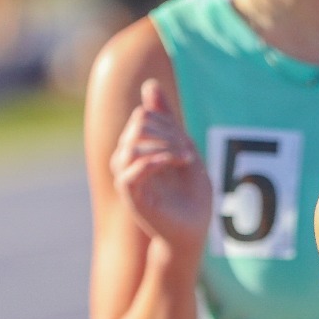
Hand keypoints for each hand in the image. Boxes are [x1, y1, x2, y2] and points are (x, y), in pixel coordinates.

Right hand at [111, 80, 212, 255]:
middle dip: (168, 132)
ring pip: (132, 144)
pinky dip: (155, 160)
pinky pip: (130, 169)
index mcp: (140, 149)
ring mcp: (126, 177)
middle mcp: (127, 161)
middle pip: (138, 126)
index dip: (168, 121)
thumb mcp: (186, 151)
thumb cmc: (192, 197)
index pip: (143, 116)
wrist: (193, 233)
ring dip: (164, 145)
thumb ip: (168, 121)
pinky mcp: (130, 195)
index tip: (188, 142)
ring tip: (186, 158)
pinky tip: (176, 163)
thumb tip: (149, 84)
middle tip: (189, 151)